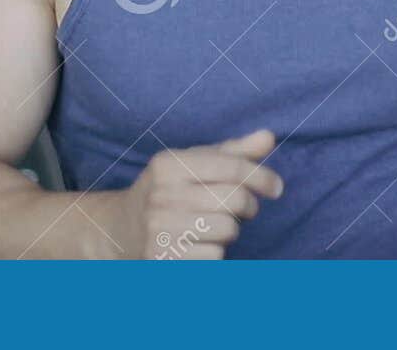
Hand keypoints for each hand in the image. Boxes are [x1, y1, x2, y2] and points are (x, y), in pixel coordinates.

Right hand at [107, 128, 284, 258]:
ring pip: (228, 230)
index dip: (263, 177)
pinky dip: (215, 252)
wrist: (120, 230)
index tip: (276, 188)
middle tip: (243, 209)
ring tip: (213, 225)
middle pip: (236, 200)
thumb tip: (269, 137)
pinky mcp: (162, 260)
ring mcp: (159, 229)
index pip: (233, 167)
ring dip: (230, 230)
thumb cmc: (171, 191)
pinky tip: (198, 245)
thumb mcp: (194, 163)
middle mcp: (161, 195)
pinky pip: (215, 257)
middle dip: (249, 206)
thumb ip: (233, 152)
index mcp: (169, 164)